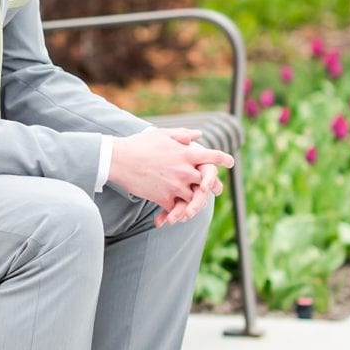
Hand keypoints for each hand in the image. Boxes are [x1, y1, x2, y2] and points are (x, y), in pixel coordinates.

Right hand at [107, 128, 233, 224]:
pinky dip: (176, 214)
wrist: (119, 159)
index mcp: (187, 153)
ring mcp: (176, 186)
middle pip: (207, 181)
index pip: (213, 157)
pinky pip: (177, 209)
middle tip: (215, 190)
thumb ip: (183, 135)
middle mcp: (185, 170)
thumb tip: (199, 134)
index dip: (224, 159)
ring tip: (193, 205)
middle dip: (212, 186)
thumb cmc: (139, 144)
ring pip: (195, 198)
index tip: (230, 162)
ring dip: (195, 201)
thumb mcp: (162, 134)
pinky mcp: (164, 198)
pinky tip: (172, 216)